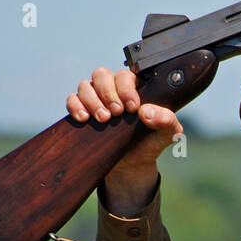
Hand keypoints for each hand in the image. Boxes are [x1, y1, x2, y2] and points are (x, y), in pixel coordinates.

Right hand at [66, 67, 185, 213]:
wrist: (132, 165)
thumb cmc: (150, 143)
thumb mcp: (168, 134)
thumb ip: (167, 120)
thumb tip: (147, 111)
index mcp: (134, 88)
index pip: (125, 76)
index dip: (126, 89)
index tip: (133, 108)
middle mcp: (112, 89)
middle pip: (101, 75)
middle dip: (108, 93)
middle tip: (117, 113)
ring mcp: (95, 99)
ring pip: (85, 86)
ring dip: (92, 101)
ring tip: (103, 119)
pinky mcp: (82, 111)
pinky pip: (72, 100)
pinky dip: (75, 106)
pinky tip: (84, 119)